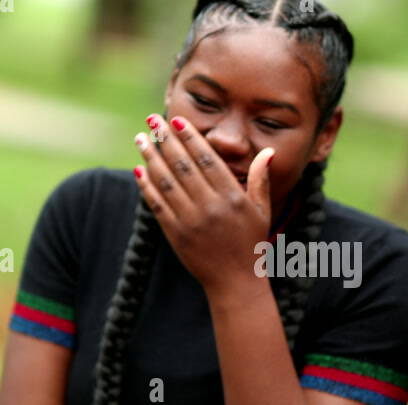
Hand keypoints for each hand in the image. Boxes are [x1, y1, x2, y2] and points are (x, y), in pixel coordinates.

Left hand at [133, 113, 274, 296]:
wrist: (235, 282)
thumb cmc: (251, 243)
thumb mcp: (262, 211)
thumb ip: (261, 179)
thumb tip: (268, 151)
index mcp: (232, 197)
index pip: (206, 159)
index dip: (190, 138)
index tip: (177, 120)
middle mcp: (210, 207)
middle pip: (182, 165)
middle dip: (166, 140)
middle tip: (153, 120)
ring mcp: (190, 221)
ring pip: (166, 181)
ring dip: (151, 157)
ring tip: (141, 139)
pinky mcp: (175, 234)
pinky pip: (157, 205)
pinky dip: (146, 186)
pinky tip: (139, 169)